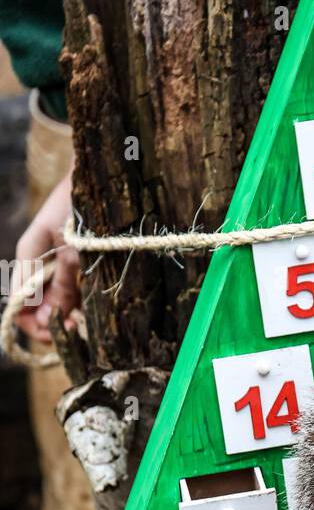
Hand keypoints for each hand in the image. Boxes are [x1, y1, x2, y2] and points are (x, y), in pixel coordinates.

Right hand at [13, 168, 80, 343]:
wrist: (100, 177)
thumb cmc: (82, 206)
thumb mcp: (75, 249)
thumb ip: (65, 284)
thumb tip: (55, 320)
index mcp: (28, 256)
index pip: (19, 304)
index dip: (35, 326)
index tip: (58, 333)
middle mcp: (39, 263)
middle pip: (37, 307)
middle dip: (54, 323)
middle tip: (77, 329)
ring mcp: (56, 262)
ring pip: (56, 301)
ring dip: (68, 314)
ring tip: (87, 321)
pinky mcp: (75, 260)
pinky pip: (72, 289)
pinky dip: (79, 301)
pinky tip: (93, 306)